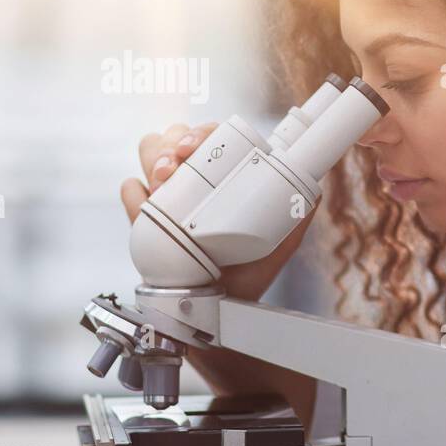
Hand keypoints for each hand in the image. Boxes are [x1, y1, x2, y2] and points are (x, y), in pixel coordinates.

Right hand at [120, 122, 318, 301]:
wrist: (218, 312)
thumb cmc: (251, 274)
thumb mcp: (282, 245)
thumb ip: (298, 217)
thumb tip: (315, 192)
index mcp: (227, 175)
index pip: (210, 137)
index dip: (198, 134)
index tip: (192, 149)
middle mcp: (196, 179)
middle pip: (172, 139)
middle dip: (168, 147)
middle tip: (172, 170)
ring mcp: (169, 196)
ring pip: (149, 153)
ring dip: (152, 162)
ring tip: (161, 187)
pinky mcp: (144, 217)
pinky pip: (130, 190)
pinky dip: (134, 194)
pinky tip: (146, 205)